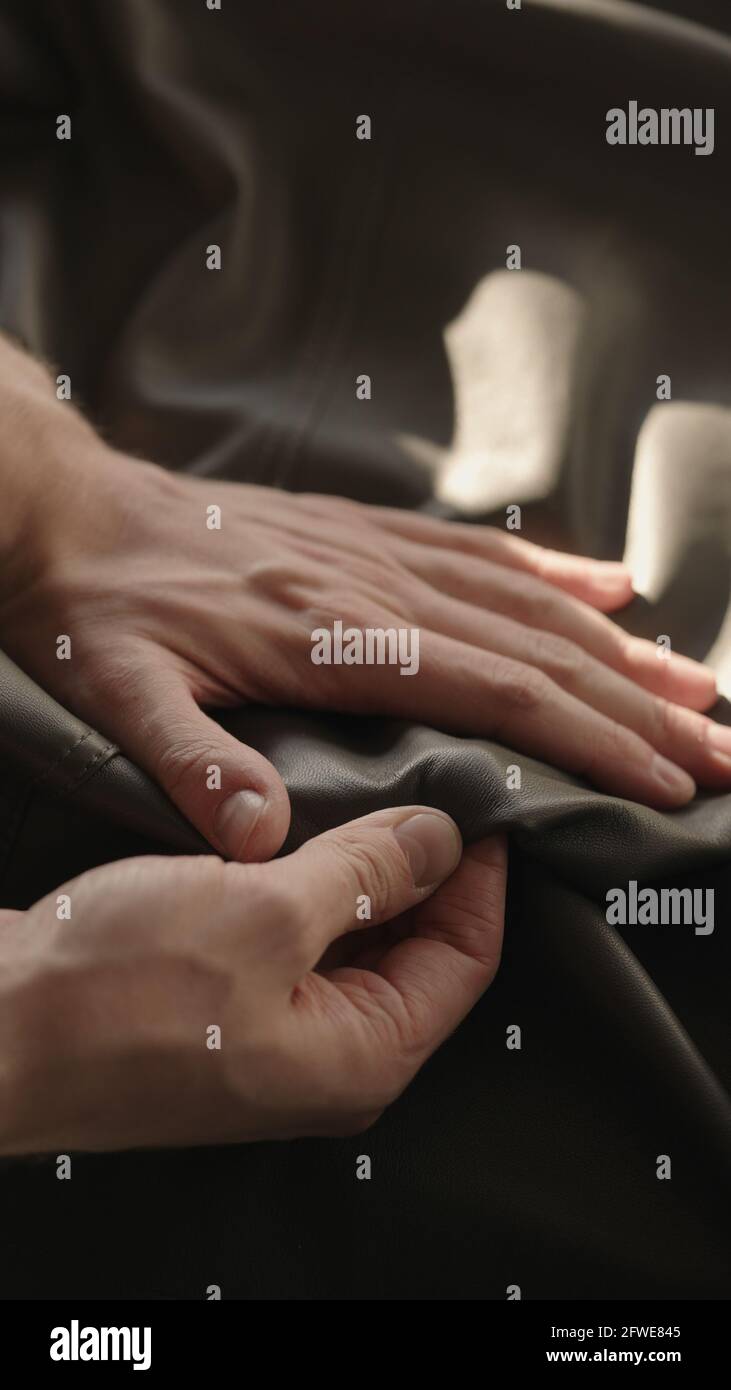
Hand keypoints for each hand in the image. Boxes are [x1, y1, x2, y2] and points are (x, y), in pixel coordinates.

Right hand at [0, 808, 505, 1153]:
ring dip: (359, 873)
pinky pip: (294, 947)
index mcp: (363, 1058)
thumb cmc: (121, 986)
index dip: (477, 873)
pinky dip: (306, 892)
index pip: (468, 957)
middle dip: (421, 868)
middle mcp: (329, 1060)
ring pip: (351, 943)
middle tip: (418, 779)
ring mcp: (274, 1039)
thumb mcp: (266, 911)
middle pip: (415, 951)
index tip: (474, 797)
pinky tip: (294, 834)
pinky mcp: (225, 1015)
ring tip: (358, 793)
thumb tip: (443, 838)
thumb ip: (367, 873)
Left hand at [1, 339, 725, 860]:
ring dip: (621, 647)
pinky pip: (479, 549)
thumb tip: (258, 841)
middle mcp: (375, 586)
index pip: (497, 694)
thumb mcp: (113, 692)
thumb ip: (188, 762)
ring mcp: (374, 551)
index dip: (592, 740)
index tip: (666, 781)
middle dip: (642, 706)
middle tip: (721, 750)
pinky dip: (554, 571)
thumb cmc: (89, 608)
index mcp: (334, 636)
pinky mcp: (361, 531)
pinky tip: (608, 585)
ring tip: (698, 684)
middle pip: (540, 650)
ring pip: (527, 600)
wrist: (63, 507)